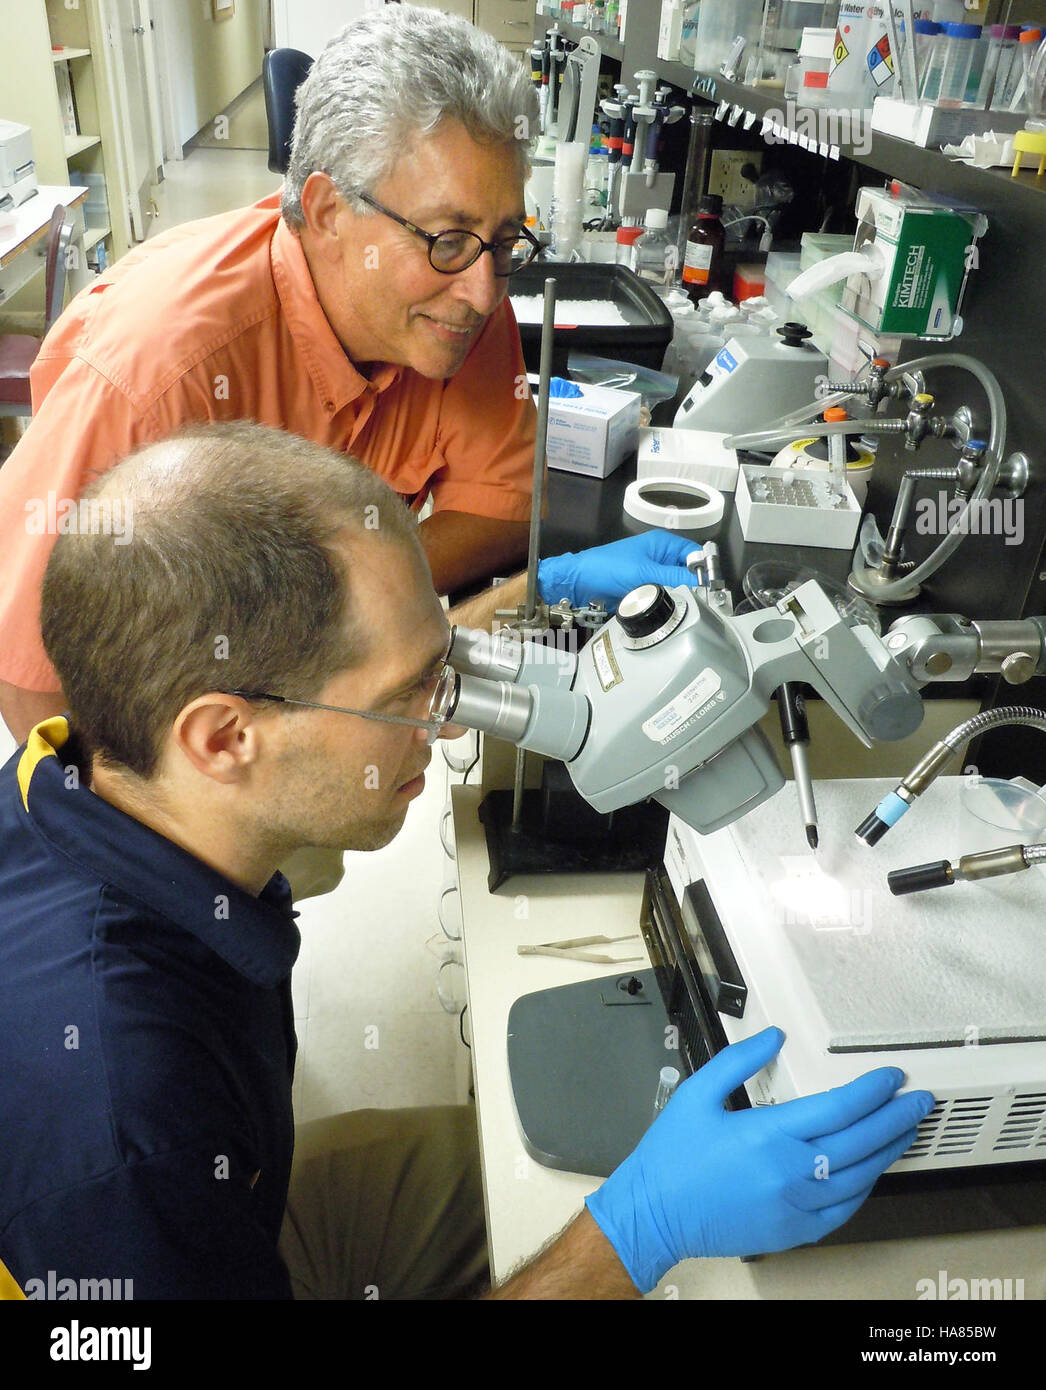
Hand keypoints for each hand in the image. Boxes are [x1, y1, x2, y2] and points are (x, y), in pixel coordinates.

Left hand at [536, 530, 699, 611]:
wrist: (581, 582)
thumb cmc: (608, 568)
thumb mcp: (645, 572)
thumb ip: (674, 577)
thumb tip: (700, 583)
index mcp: (662, 544)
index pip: (693, 554)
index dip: (703, 568)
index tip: (710, 585)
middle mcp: (659, 556)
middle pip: (686, 571)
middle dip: (691, 584)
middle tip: (699, 599)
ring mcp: (652, 573)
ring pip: (675, 585)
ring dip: (678, 594)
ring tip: (683, 604)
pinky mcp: (644, 588)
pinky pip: (662, 595)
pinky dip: (665, 601)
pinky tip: (667, 608)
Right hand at [585, 1026, 934, 1292]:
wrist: (653, 1215)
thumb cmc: (672, 1157)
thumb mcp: (698, 1093)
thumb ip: (740, 1060)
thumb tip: (775, 1037)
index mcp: (768, 1134)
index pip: (839, 1107)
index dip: (872, 1090)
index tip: (892, 1077)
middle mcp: (790, 1172)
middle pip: (861, 1141)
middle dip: (896, 1118)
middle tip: (919, 1102)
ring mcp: (796, 1206)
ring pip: (859, 1177)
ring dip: (888, 1152)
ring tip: (907, 1131)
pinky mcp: (794, 1230)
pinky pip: (843, 1209)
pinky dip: (865, 1188)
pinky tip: (873, 1171)